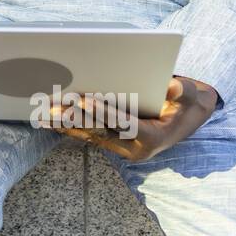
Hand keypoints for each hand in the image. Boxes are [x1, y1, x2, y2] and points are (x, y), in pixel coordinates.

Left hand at [42, 75, 218, 160]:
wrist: (184, 118)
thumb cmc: (185, 103)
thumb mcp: (191, 96)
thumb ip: (183, 91)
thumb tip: (173, 86)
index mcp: (154, 139)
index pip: (125, 125)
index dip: (105, 113)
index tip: (84, 101)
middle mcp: (135, 149)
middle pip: (102, 131)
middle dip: (76, 119)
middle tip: (55, 108)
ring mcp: (122, 148)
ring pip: (90, 135)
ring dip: (66, 125)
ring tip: (44, 114)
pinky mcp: (112, 143)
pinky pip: (88, 135)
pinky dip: (69, 127)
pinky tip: (51, 120)